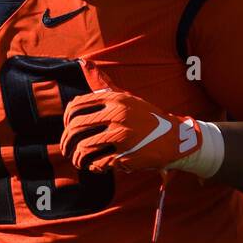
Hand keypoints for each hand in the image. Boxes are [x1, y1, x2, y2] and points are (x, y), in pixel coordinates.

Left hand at [60, 88, 221, 176]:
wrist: (176, 138)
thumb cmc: (148, 119)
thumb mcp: (129, 99)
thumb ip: (105, 91)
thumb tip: (81, 75)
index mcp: (115, 99)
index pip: (76, 106)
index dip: (66, 120)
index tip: (68, 128)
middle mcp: (117, 114)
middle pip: (75, 128)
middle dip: (66, 142)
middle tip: (66, 149)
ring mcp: (121, 135)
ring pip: (83, 148)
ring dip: (77, 158)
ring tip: (78, 161)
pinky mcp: (126, 155)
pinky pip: (98, 163)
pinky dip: (93, 167)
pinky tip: (96, 167)